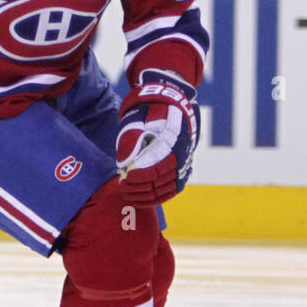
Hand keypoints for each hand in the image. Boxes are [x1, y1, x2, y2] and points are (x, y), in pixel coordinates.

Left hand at [115, 71, 199, 204]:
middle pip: (160, 182)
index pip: (156, 168)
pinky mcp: (183, 170)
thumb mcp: (136, 122)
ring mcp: (184, 164)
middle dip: (139, 188)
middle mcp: (182, 156)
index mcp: (172, 143)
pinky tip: (142, 199)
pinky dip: (158, 197)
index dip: (139, 177)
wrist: (169, 107)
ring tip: (128, 195)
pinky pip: (172, 190)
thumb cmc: (148, 114)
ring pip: (166, 189)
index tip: (124, 178)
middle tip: (122, 188)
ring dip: (146, 195)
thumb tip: (124, 165)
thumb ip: (130, 143)